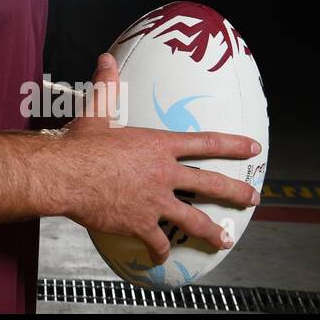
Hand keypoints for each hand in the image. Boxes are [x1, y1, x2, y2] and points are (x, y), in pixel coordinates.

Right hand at [56, 52, 261, 264]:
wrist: (65, 174)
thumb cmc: (79, 144)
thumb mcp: (96, 113)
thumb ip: (107, 87)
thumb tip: (106, 60)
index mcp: (157, 145)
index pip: (204, 142)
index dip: (232, 144)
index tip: (253, 148)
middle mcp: (164, 173)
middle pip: (211, 184)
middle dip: (236, 191)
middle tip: (253, 197)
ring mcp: (155, 201)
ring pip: (194, 220)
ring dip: (212, 231)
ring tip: (224, 240)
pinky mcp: (141, 224)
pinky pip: (158, 242)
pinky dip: (160, 252)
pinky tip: (161, 259)